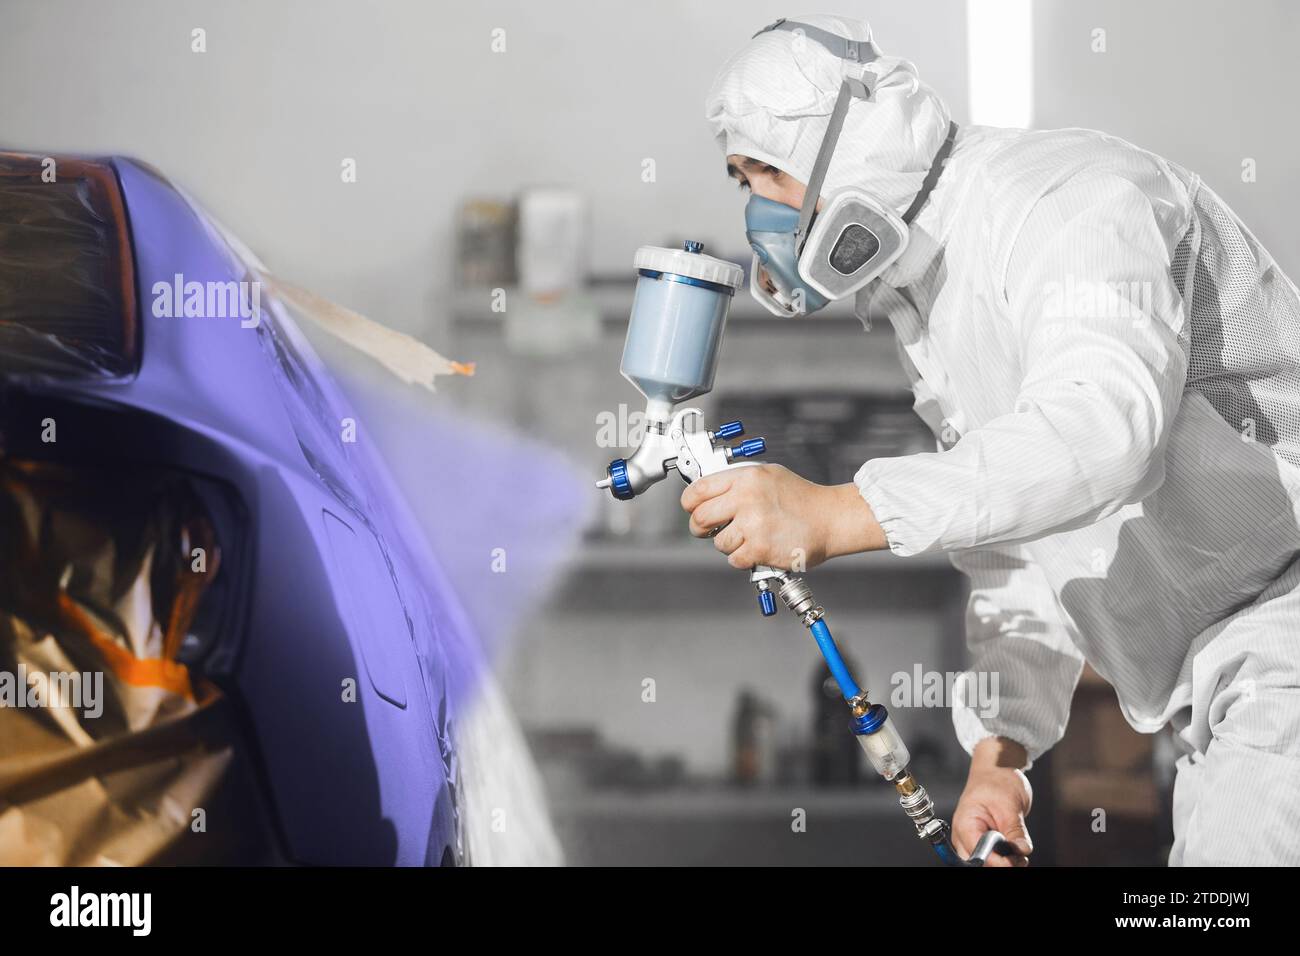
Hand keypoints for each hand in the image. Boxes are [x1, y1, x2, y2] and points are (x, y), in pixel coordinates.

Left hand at [679, 463, 885, 570]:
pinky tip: (759, 548)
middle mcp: (746, 499)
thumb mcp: (768, 475)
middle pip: (699, 519)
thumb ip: (738, 482)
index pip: (698, 490)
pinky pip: (735, 560)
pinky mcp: (759, 549)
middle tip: (709, 530)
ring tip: (749, 537)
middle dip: (700, 528)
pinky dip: (744, 558)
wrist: (830, 519)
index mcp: (745, 478)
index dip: (690, 504)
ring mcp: (752, 525)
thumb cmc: (802, 498)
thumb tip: (709, 492)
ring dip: (729, 545)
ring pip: (718, 543)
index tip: (692, 510)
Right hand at [952, 737, 1033, 866]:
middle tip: (1020, 856)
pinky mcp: (984, 841)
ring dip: (1006, 861)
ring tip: (1020, 848)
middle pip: (979, 863)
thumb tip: (1021, 850)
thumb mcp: (1010, 804)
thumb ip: (1015, 830)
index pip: (978, 853)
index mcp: (965, 824)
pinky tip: (1017, 849)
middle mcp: (965, 835)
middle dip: (1001, 863)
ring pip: (987, 863)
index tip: (1016, 860)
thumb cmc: (997, 780)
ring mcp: (973, 839)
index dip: (998, 861)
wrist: (997, 769)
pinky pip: (993, 857)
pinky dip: (1007, 858)